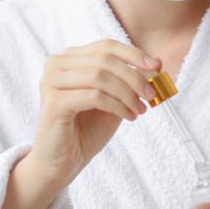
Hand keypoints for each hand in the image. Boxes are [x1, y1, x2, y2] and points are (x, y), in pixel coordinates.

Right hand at [29, 39, 159, 189]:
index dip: (134, 54)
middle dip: (134, 76)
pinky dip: (117, 105)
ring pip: (99, 76)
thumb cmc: (87, 129)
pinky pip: (94, 96)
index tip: (157, 67)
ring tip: (140, 109)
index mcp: (69, 58)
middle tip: (151, 94)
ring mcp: (51, 82)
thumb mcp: (114, 99)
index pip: (106, 45)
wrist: (63, 162)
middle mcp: (56, 65)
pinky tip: (128, 116)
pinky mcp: (54, 102)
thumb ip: (129, 80)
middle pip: (104, 59)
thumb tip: (158, 62)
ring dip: (127, 93)